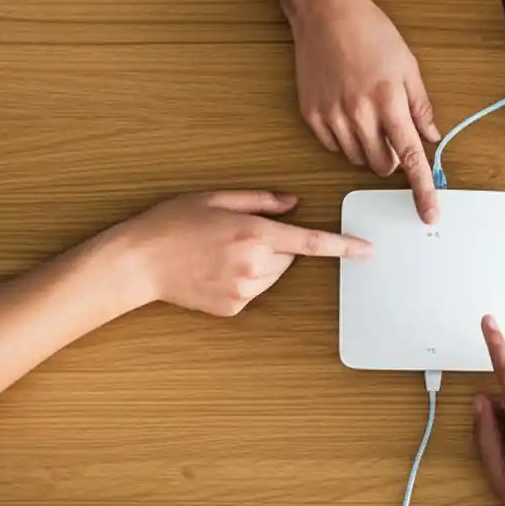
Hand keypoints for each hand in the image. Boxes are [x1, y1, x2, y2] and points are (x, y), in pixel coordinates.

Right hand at [110, 190, 371, 316]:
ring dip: (260, 262)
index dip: (343, 246)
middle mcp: (254, 265)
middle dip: (275, 244)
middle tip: (237, 235)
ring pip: (272, 274)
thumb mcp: (217, 198)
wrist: (138, 262)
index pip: (311, 242)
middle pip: (289, 256)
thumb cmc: (173, 223)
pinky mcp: (233, 307)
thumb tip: (294, 203)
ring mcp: (244, 290)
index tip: (366, 250)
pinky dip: (242, 279)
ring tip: (220, 252)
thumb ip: (262, 200)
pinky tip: (213, 270)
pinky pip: (253, 290)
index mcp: (254, 234)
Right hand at [288, 0, 441, 223]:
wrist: (325, 11)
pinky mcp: (311, 115)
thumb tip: (430, 137)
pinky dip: (345, 139)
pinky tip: (346, 111)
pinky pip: (333, 146)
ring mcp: (331, 115)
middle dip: (393, 159)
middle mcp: (359, 113)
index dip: (422, 189)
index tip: (428, 214)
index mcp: (389, 100)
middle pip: (382, 164)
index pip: (411, 157)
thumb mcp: (408, 65)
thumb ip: (420, 106)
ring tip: (368, 114)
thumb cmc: (370, 32)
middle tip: (392, 131)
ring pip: (357, 159)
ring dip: (369, 149)